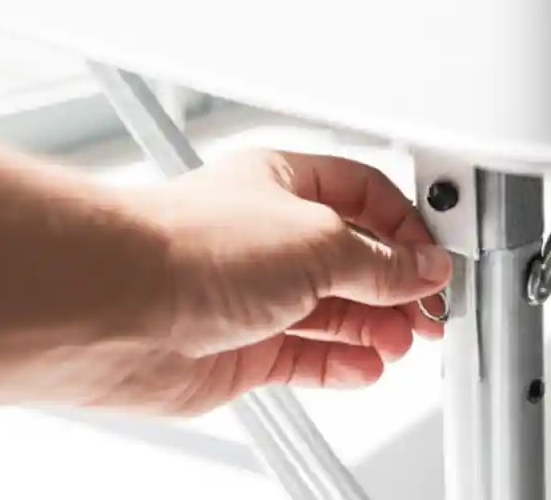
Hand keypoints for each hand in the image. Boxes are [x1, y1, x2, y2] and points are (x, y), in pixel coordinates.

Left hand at [85, 151, 450, 415]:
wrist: (115, 307)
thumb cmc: (191, 248)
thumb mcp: (319, 241)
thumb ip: (381, 263)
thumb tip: (422, 269)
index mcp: (285, 184)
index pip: (364, 198)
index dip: (405, 229)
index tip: (436, 260)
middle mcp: (268, 236)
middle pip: (353, 259)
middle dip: (396, 286)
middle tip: (429, 311)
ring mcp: (253, 295)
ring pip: (332, 311)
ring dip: (374, 327)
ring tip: (404, 341)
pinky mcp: (239, 349)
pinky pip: (304, 356)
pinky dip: (340, 363)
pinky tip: (366, 366)